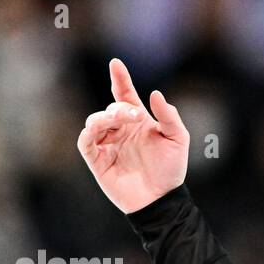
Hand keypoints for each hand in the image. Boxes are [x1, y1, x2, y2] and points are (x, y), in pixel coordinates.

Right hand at [77, 58, 188, 213]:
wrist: (161, 199)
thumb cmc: (171, 170)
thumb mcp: (178, 139)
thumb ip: (169, 116)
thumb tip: (155, 93)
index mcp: (138, 122)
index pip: (125, 95)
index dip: (120, 79)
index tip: (116, 63)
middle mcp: (121, 130)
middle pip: (111, 108)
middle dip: (119, 107)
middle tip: (133, 114)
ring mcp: (108, 144)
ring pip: (95, 121)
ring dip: (104, 117)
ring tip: (119, 120)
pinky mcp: (97, 160)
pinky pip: (85, 142)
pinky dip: (89, 133)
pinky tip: (98, 129)